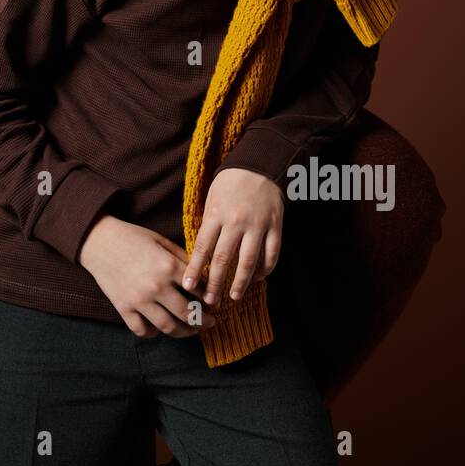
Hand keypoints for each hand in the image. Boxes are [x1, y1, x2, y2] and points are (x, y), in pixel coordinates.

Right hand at [78, 215, 217, 338]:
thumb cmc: (132, 237)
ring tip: (191, 330)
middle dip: (204, 321)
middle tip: (210, 322)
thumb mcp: (161, 241)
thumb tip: (202, 275)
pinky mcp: (124, 308)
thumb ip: (182, 258)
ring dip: (185, 332)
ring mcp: (139, 300)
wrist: (98, 241)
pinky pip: (143, 330)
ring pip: (169, 327)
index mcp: (168, 266)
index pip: (199, 290)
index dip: (210, 298)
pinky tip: (159, 327)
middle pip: (188, 314)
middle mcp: (156, 286)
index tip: (215, 303)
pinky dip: (153, 333)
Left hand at [181, 168, 283, 308]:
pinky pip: (272, 253)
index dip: (195, 269)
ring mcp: (257, 225)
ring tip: (234, 296)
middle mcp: (236, 222)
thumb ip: (208, 224)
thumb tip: (200, 253)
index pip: (202, 248)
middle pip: (224, 259)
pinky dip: (266, 269)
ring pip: (249, 261)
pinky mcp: (275, 226)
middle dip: (215, 283)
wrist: (259, 164)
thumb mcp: (212, 199)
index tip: (188, 287)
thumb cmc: (230, 183)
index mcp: (216, 215)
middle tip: (210, 301)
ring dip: (240, 282)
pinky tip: (258, 278)